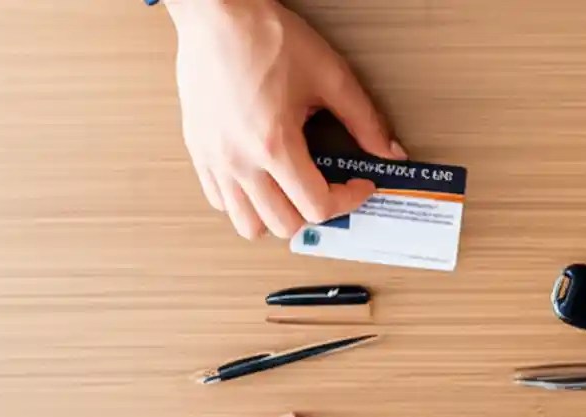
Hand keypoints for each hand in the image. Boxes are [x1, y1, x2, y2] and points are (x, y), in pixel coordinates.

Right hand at [167, 0, 405, 238]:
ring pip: (246, 223)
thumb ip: (365, 120)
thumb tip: (388, 150)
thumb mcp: (330, 77)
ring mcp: (214, 158)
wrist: (218, 14)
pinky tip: (262, 178)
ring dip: (275, 217)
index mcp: (273, 144)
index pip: (317, 206)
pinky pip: (219, 199)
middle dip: (316, 212)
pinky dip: (244, 202)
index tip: (359, 184)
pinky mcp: (197, 150)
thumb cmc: (266, 38)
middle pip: (283, 225)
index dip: (349, 200)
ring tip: (293, 192)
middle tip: (330, 189)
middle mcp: (238, 159)